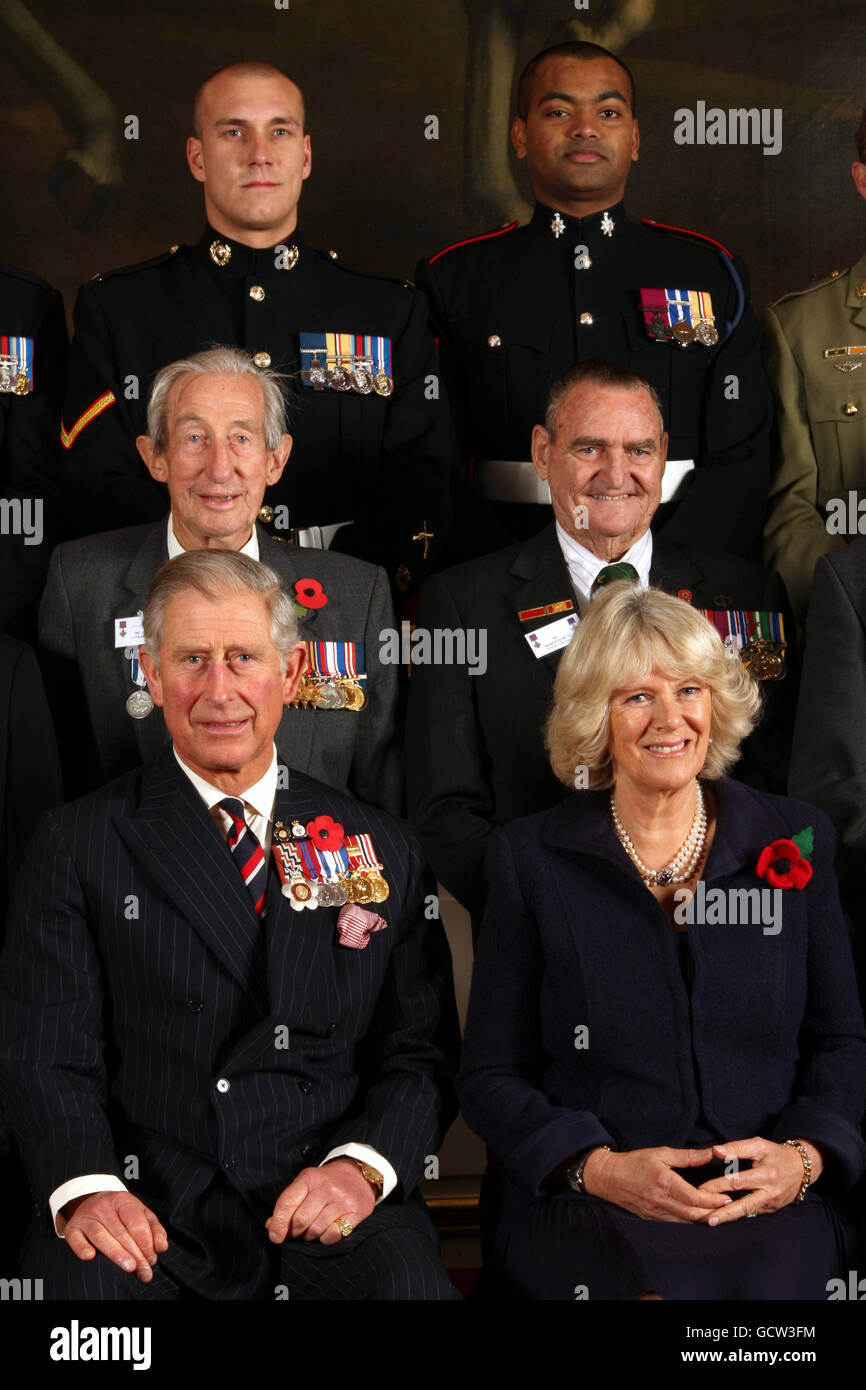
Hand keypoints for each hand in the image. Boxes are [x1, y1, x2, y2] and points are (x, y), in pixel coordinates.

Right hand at [61, 1191, 167, 1282]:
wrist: (89, 1201)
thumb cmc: (119, 1213)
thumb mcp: (139, 1214)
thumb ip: (154, 1229)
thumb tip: (161, 1247)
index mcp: (123, 1200)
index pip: (137, 1222)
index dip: (146, 1242)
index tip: (152, 1260)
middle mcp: (103, 1206)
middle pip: (121, 1232)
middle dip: (135, 1253)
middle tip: (144, 1271)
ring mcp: (86, 1216)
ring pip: (101, 1236)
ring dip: (116, 1253)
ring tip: (130, 1267)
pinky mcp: (72, 1227)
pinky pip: (75, 1238)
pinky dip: (81, 1247)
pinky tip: (90, 1257)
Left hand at [265, 1160, 376, 1245]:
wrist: (360, 1175)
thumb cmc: (328, 1182)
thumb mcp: (307, 1184)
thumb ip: (289, 1202)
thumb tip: (271, 1226)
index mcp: (310, 1177)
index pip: (287, 1202)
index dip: (278, 1223)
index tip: (275, 1236)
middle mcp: (326, 1187)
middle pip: (301, 1220)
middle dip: (295, 1231)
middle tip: (297, 1232)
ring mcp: (342, 1200)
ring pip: (315, 1230)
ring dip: (310, 1235)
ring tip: (313, 1228)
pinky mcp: (356, 1212)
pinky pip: (332, 1235)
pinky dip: (326, 1238)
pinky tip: (328, 1229)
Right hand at [582, 1145, 732, 1222]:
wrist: (608, 1177)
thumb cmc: (634, 1162)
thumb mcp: (661, 1153)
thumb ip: (687, 1156)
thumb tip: (710, 1154)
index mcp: (665, 1183)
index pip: (695, 1197)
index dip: (713, 1199)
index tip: (727, 1197)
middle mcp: (662, 1201)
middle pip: (694, 1213)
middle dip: (713, 1211)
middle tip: (730, 1207)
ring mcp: (657, 1213)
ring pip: (686, 1222)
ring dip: (704, 1219)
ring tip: (719, 1214)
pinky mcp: (653, 1219)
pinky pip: (676, 1224)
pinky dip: (689, 1222)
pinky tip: (698, 1218)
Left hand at [698, 1138, 822, 1224]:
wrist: (801, 1168)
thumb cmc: (776, 1154)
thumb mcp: (759, 1145)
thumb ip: (736, 1148)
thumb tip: (715, 1151)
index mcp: (766, 1175)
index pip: (738, 1181)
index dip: (719, 1185)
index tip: (701, 1188)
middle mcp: (770, 1192)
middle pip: (744, 1204)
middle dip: (724, 1211)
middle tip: (706, 1217)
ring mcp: (772, 1203)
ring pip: (748, 1212)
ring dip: (729, 1218)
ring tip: (711, 1222)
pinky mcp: (772, 1209)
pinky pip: (753, 1213)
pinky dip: (738, 1215)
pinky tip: (724, 1218)